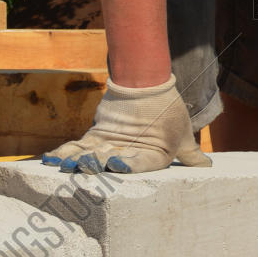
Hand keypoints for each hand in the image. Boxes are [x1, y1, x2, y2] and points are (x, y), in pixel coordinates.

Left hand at [42, 76, 211, 173]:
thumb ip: (190, 155)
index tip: (116, 164)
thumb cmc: (168, 113)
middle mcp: (126, 157)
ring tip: (63, 165)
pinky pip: (75, 147)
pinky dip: (62, 153)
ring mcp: (107, 149)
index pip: (138, 164)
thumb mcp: (181, 135)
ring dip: (75, 161)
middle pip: (109, 163)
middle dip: (94, 165)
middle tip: (82, 166)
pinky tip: (49, 160)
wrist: (150, 87)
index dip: (127, 165)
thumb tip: (208, 169)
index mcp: (149, 159)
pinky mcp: (93, 139)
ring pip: (89, 157)